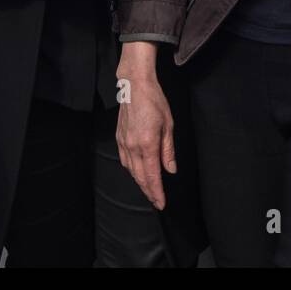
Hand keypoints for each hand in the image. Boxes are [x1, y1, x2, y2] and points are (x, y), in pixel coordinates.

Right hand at [115, 42, 175, 209]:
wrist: (135, 86)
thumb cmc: (154, 101)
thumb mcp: (168, 125)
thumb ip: (168, 150)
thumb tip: (171, 170)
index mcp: (147, 144)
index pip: (152, 176)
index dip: (157, 192)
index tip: (161, 203)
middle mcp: (133, 147)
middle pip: (141, 177)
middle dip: (149, 191)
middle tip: (157, 202)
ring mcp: (124, 143)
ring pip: (131, 170)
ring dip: (140, 182)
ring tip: (149, 190)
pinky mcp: (119, 138)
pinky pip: (124, 160)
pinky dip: (131, 170)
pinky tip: (137, 172)